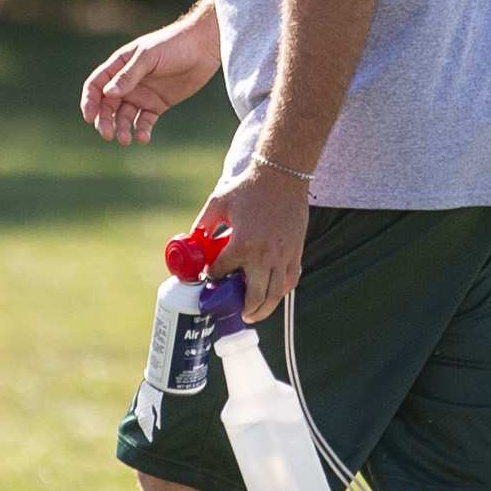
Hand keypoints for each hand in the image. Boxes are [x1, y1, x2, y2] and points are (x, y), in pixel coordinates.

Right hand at [80, 3, 220, 143]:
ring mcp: (142, 94)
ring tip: (126, 139)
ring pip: (124, 116)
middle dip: (105, 121)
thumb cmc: (173, 45)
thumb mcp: (148, 57)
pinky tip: (143, 137)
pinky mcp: (158, 104)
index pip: (96, 86)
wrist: (203, 48)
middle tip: (108, 135)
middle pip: (107, 105)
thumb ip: (129, 75)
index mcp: (119, 66)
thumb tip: (108, 93)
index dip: (90, 101)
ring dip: (122, 128)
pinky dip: (142, 130)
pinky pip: (145, 120)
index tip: (89, 117)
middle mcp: (127, 82)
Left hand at [198, 162, 310, 321]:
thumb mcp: (218, 202)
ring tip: (254, 314)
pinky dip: (281, 291)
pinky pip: (290, 280)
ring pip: (275, 293)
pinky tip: (273, 294)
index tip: (210, 277)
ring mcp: (283, 255)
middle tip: (238, 314)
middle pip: (254, 295)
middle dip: (244, 309)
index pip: (223, 272)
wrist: (283, 176)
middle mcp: (264, 255)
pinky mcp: (296, 252)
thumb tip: (195, 239)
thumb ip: (204, 223)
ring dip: (264, 308)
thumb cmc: (250, 187)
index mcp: (242, 244)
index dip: (213, 277)